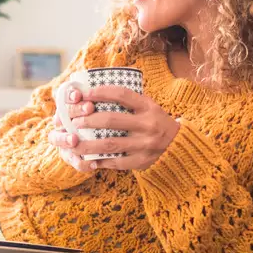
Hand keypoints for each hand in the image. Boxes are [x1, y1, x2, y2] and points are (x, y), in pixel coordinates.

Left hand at [49, 86, 179, 170]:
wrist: (179, 145)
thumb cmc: (155, 121)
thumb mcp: (148, 106)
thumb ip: (128, 100)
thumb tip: (94, 91)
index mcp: (148, 106)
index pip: (121, 94)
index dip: (100, 92)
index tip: (84, 94)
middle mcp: (148, 124)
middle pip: (111, 120)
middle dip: (88, 120)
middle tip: (74, 122)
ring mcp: (145, 144)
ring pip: (110, 144)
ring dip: (88, 144)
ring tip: (74, 143)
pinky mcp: (143, 161)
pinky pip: (117, 162)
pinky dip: (101, 161)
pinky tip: (90, 160)